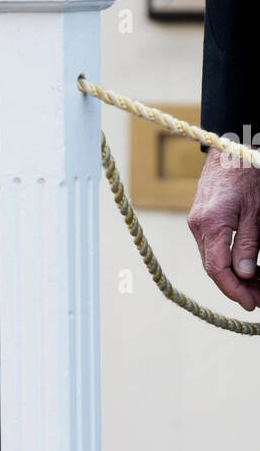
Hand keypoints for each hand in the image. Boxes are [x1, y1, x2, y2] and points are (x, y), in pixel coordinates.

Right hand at [188, 148, 259, 311]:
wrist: (231, 146)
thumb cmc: (249, 173)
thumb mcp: (257, 210)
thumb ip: (248, 244)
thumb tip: (242, 275)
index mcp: (211, 223)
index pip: (217, 269)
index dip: (234, 291)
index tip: (252, 304)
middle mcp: (198, 226)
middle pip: (213, 268)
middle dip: (237, 288)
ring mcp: (196, 223)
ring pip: (212, 259)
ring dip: (234, 276)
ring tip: (258, 287)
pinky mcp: (200, 219)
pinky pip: (212, 247)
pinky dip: (228, 261)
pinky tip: (246, 267)